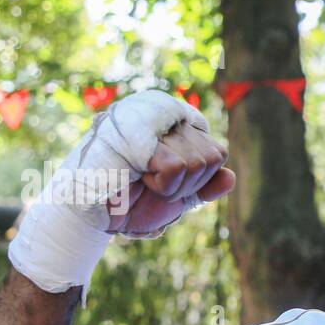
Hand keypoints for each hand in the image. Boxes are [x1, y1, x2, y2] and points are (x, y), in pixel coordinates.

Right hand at [107, 120, 235, 235]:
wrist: (94, 213)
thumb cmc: (131, 199)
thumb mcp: (178, 195)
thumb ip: (206, 185)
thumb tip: (230, 178)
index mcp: (176, 120)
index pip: (217, 152)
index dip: (199, 178)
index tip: (169, 180)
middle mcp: (166, 112)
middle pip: (212, 158)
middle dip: (188, 183)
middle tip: (154, 182)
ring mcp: (153, 118)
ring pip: (198, 162)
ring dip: (174, 184)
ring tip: (144, 178)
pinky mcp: (140, 132)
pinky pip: (178, 167)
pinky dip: (163, 183)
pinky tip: (138, 176)